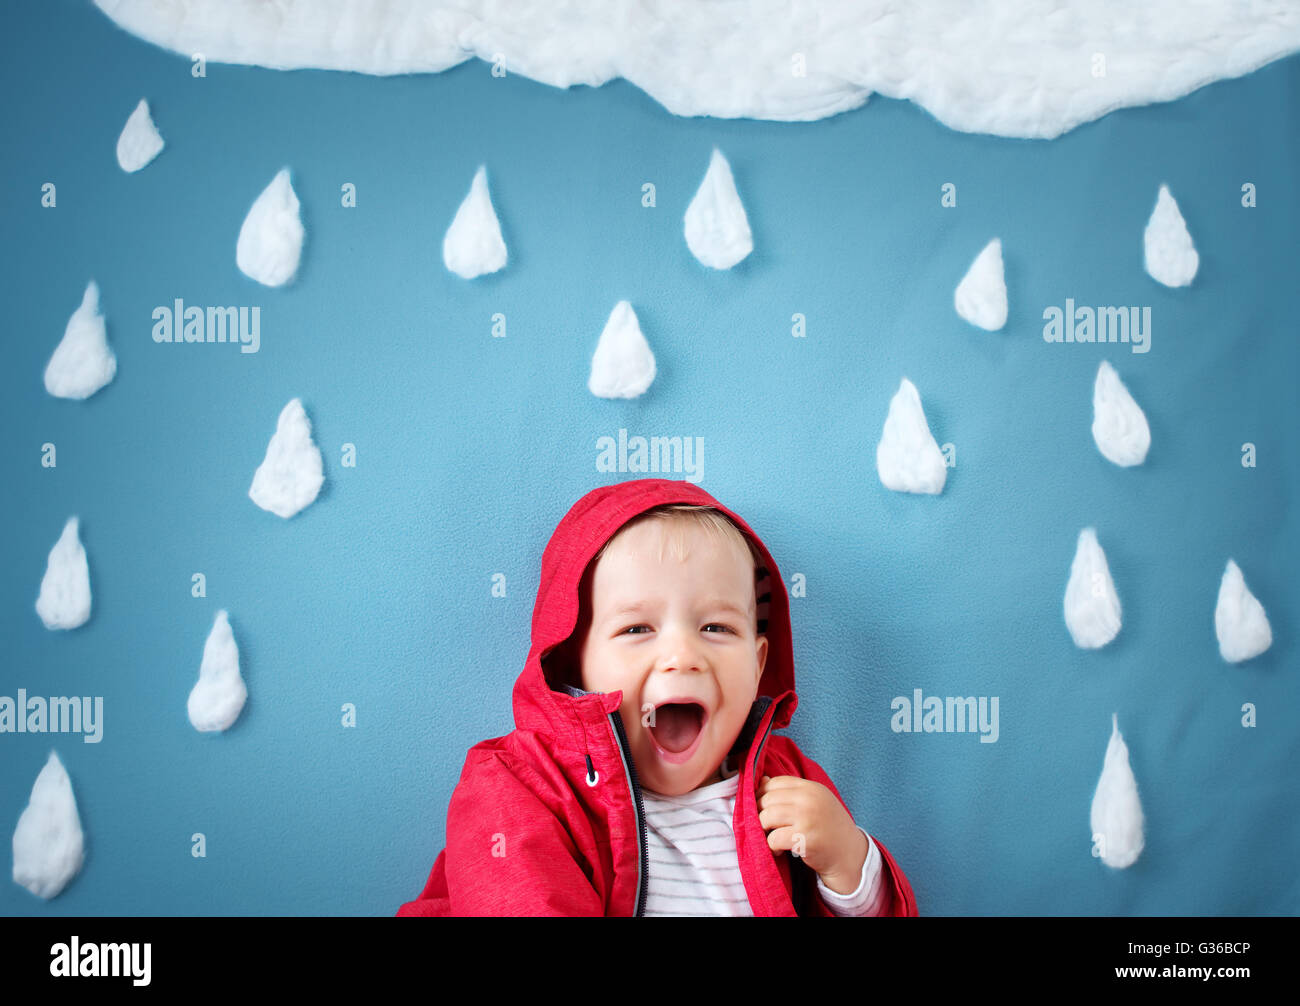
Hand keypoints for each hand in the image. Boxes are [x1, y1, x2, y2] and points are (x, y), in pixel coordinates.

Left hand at [757, 775, 867, 895]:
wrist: (850, 855)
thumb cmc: (828, 828)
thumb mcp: (814, 802)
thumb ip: (790, 791)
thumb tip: (762, 780)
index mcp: (811, 787)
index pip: (776, 782)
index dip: (764, 795)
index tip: (764, 809)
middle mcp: (809, 799)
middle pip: (767, 799)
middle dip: (760, 814)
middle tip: (767, 827)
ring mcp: (807, 818)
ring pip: (766, 817)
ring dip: (763, 830)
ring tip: (772, 838)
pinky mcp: (805, 839)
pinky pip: (773, 838)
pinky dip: (771, 846)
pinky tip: (779, 851)